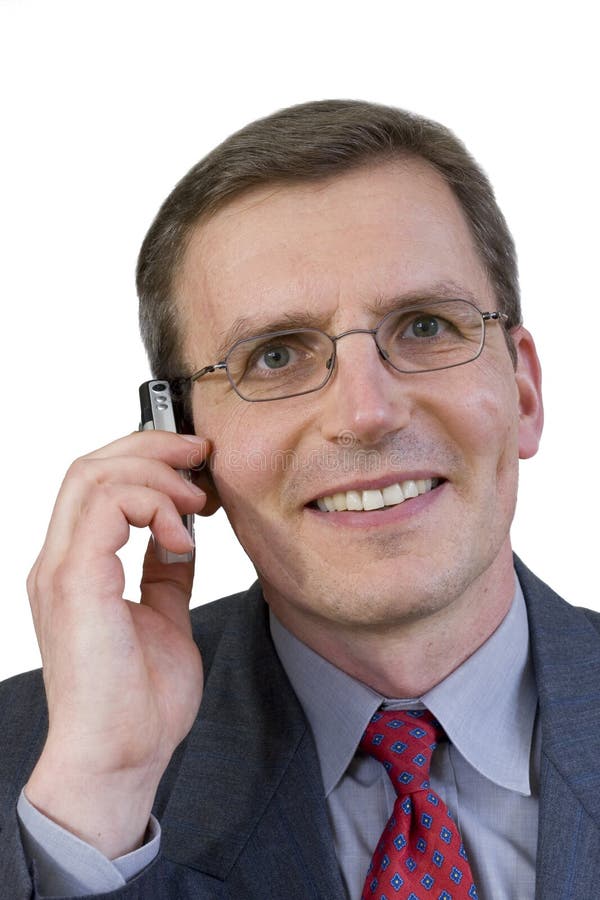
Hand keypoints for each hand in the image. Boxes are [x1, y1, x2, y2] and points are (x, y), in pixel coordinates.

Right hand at [25, 431, 212, 857]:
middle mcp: (60, 561)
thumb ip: (164, 570)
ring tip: (194, 501)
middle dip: (151, 447)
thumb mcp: (164, 614)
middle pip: (91, 466)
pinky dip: (150, 504)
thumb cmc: (139, 700)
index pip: (95, 482)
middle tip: (199, 454)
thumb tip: (182, 536)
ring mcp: (62, 570)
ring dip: (154, 473)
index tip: (195, 462)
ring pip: (93, 475)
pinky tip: (182, 533)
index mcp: (77, 567)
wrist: (120, 757)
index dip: (145, 457)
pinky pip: (104, 507)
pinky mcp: (75, 582)